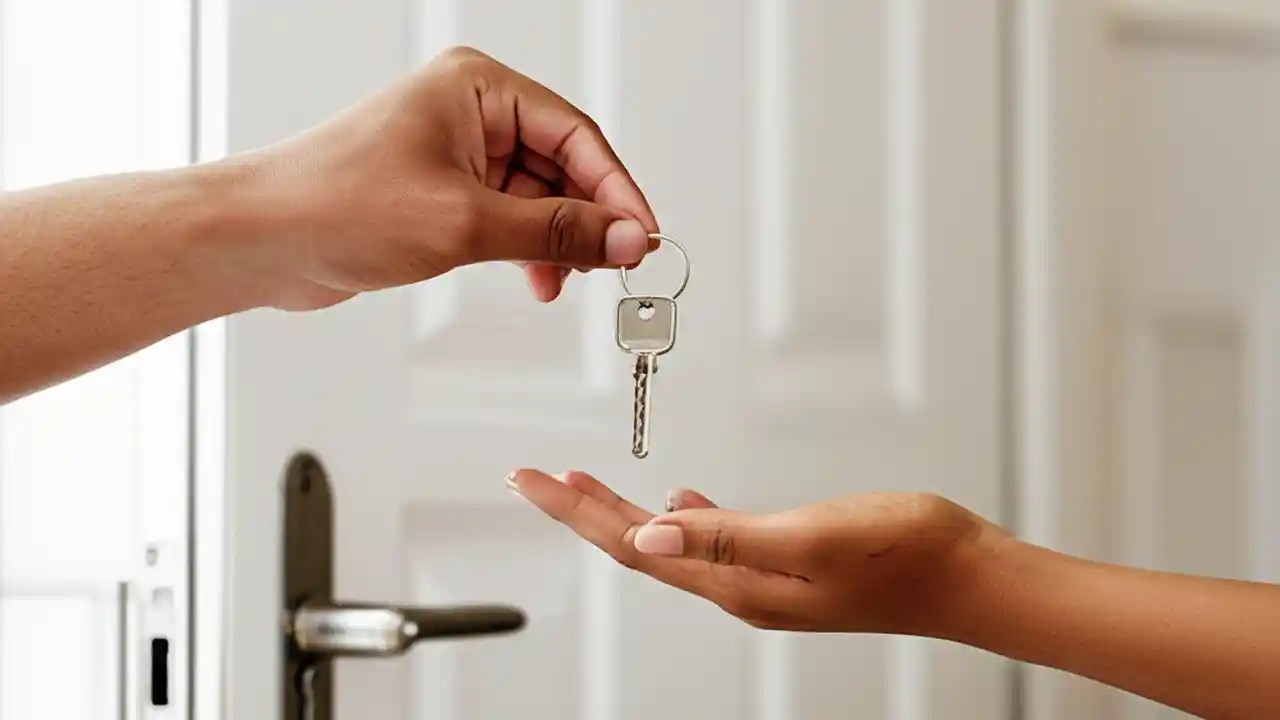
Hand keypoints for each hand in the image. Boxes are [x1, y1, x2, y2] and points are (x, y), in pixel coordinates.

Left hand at [222, 46, 657, 309]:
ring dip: (557, 241)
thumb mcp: (465, 222)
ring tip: (568, 280)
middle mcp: (468, 113)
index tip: (641, 235)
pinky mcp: (439, 194)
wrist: (261, 241)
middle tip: (614, 264)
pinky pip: (506, 219)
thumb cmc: (335, 203)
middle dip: (586, 219)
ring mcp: (454, 154)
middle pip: (561, 165)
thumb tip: (621, 237)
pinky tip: (536, 280)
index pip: (575, 134)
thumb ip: (555, 232)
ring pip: (536, 197)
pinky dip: (525, 250)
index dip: (616, 189)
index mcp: (476, 87)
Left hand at [508, 470, 1008, 635]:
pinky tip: (679, 498)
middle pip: (639, 545)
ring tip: (582, 486)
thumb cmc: (904, 557)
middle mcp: (739, 586)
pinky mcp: (789, 561)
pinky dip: (682, 514)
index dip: (576, 510)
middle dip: (582, 510)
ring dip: (621, 512)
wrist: (968, 577)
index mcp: (735, 582)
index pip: (633, 545)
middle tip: (535, 478)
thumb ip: (728, 536)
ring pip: (669, 540)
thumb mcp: (811, 538)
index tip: (531, 480)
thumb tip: (650, 533)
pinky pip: (713, 536)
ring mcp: (763, 577)